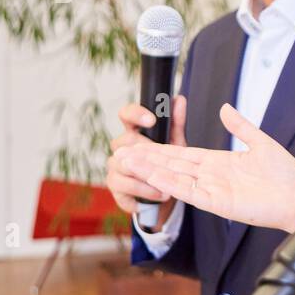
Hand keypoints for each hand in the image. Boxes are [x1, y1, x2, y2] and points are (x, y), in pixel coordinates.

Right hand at [106, 96, 187, 227]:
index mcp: (134, 132)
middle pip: (121, 141)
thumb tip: (179, 98)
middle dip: (141, 149)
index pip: (126, 115)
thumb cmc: (168, 165)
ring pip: (120, 165)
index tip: (151, 120)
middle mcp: (121, 148)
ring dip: (144, 175)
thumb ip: (176, 123)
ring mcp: (115, 167)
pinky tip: (158, 196)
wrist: (164, 195)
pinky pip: (122, 188)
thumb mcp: (175, 145)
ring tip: (165, 184)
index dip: (135, 114)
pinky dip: (142, 192)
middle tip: (159, 157)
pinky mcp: (116, 188)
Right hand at [116, 103, 294, 231]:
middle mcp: (212, 177)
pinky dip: (172, 185)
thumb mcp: (261, 142)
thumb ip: (241, 127)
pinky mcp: (219, 203)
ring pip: (176, 178)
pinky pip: (190, 192)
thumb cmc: (286, 175)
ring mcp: (213, 191)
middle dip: (148, 159)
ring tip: (128, 163)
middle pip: (173, 166)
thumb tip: (225, 108)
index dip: (162, 149)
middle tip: (122, 152)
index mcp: (220, 163)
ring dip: (152, 171)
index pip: (184, 154)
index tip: (140, 142)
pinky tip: (155, 177)